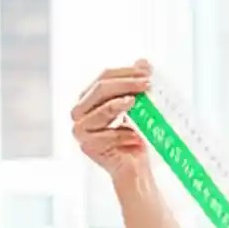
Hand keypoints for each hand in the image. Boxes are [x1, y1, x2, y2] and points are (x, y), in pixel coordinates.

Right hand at [71, 60, 152, 182]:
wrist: (134, 167)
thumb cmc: (135, 136)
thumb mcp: (139, 108)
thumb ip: (137, 85)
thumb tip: (143, 61)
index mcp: (90, 98)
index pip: (104, 77)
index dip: (126, 72)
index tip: (148, 71)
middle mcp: (80, 112)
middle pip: (100, 90)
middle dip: (126, 84)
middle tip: (148, 85)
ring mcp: (81, 130)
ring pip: (101, 110)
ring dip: (121, 105)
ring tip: (137, 102)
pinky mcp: (88, 147)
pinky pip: (106, 135)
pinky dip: (124, 134)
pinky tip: (137, 136)